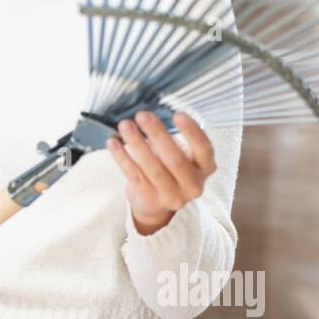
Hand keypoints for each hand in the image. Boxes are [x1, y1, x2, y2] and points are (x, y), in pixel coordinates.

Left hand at [106, 110, 216, 235]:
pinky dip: (123, 157)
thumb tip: (148, 117)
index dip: (192, 132)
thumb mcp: (181, 155)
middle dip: (157, 134)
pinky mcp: (151, 200)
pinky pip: (135, 176)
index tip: (177, 114)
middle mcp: (193, 185)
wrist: (158, 203)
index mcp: (205, 167)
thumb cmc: (170, 169)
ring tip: (125, 126)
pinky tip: (113, 143)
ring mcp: (173, 196)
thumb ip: (171, 139)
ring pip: (153, 168)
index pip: (204, 148)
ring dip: (137, 144)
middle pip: (175, 158)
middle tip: (142, 115)